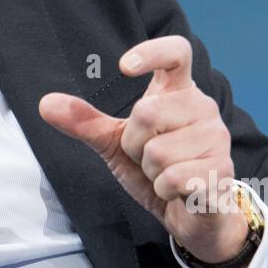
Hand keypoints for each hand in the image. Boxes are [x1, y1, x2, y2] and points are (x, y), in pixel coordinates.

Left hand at [38, 35, 248, 267]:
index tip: (123, 66)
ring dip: (151, 172)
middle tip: (148, 156)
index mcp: (180, 92)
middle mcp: (204, 108)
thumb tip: (45, 103)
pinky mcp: (222, 171)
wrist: (194, 215)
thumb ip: (85, 123)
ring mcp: (217, 138)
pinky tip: (178, 190)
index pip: (177, 52)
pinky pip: (173, 178)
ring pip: (158, 151)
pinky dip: (164, 189)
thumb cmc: (159, 169)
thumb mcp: (116, 144)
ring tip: (166, 174)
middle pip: (147, 112)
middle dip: (134, 144)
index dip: (151, 52)